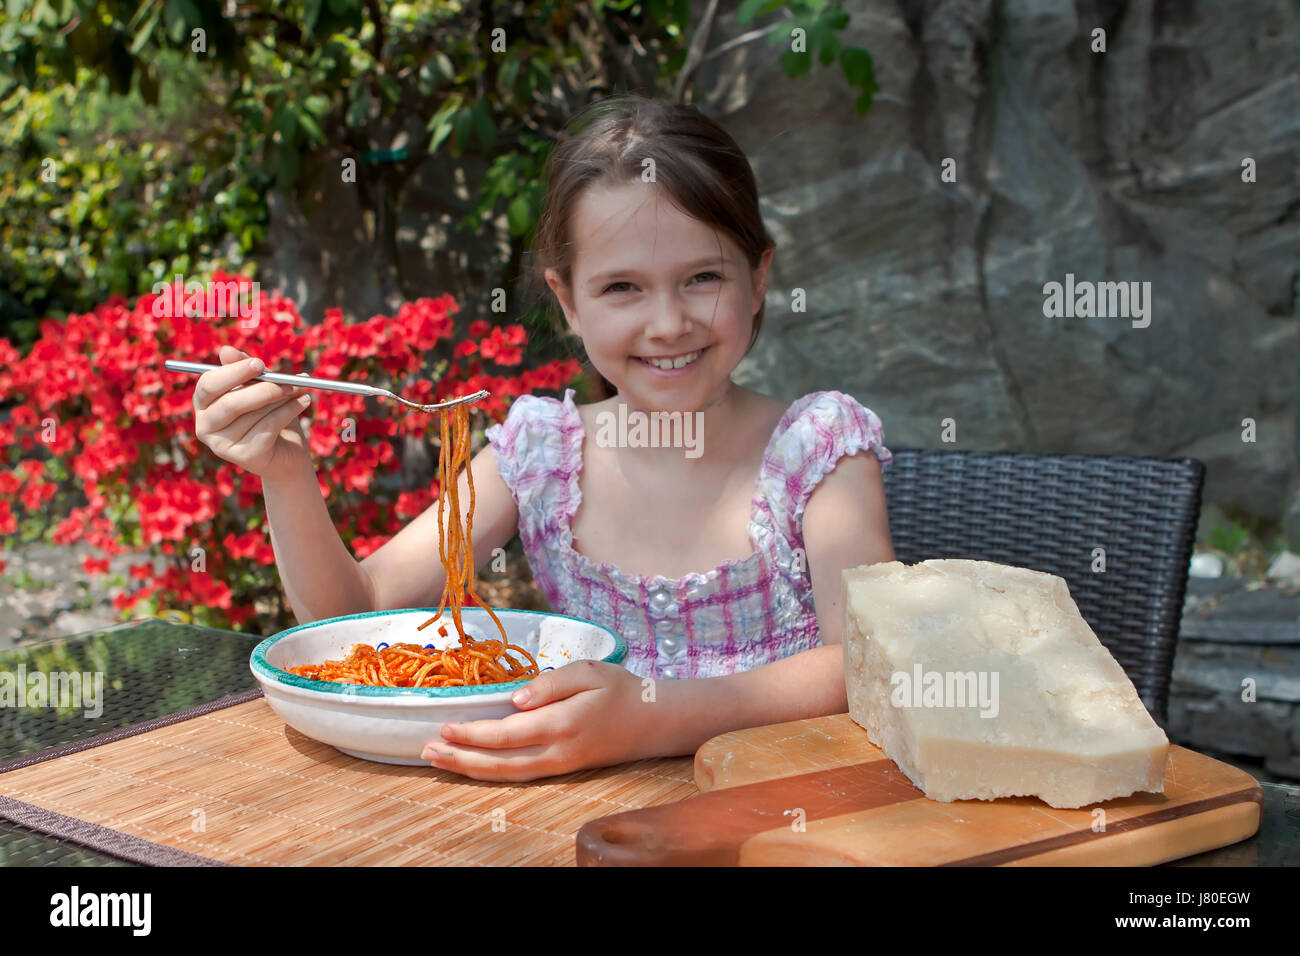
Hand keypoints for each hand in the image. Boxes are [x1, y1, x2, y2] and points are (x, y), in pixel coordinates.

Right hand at [193, 345, 312, 480]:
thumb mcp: (258, 387)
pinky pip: (268, 428)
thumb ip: (245, 370)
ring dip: (282, 399)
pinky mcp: (244, 457)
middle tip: (287, 380)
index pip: (208, 384)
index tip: (260, 364)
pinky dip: (289, 411)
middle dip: (263, 389)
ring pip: (253, 415)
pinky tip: (304, 402)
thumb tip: (225, 350)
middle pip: (230, 403)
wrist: (286, 452)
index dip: (234, 372)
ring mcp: (222, 445)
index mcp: (203, 404)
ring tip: (300, 390)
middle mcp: (205, 426)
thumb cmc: (269, 414)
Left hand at [421, 661, 653, 781]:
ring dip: (469, 770)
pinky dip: (490, 774)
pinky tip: (472, 766)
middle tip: (426, 752)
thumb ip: (550, 683)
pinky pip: (518, 776)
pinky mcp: (561, 770)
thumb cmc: (620, 689)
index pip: (506, 734)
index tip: (443, 727)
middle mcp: (557, 753)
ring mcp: (559, 766)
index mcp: (562, 725)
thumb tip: (515, 699)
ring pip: (506, 775)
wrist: (653, 722)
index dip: (472, 734)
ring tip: (438, 762)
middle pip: (499, 763)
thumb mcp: (588, 671)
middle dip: (460, 759)